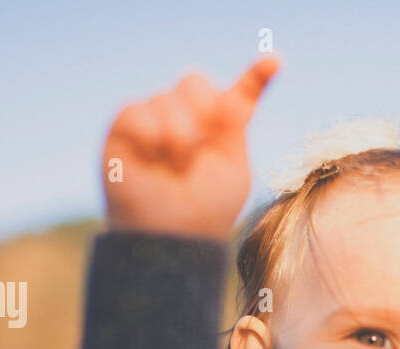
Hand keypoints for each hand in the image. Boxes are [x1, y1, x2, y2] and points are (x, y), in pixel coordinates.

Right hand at [102, 57, 278, 238]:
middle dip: (203, 109)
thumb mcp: (234, 164)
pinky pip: (136, 111)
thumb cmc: (207, 210)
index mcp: (217, 129)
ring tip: (175, 167)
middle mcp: (184, 120)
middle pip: (194, 82)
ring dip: (178, 135)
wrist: (176, 234)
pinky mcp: (123, 129)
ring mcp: (153, 121)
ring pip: (166, 98)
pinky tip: (153, 155)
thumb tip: (241, 87)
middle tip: (201, 144)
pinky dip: (150, 133)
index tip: (275, 62)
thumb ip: (235, 121)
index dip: (256, 76)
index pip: (234, 94)